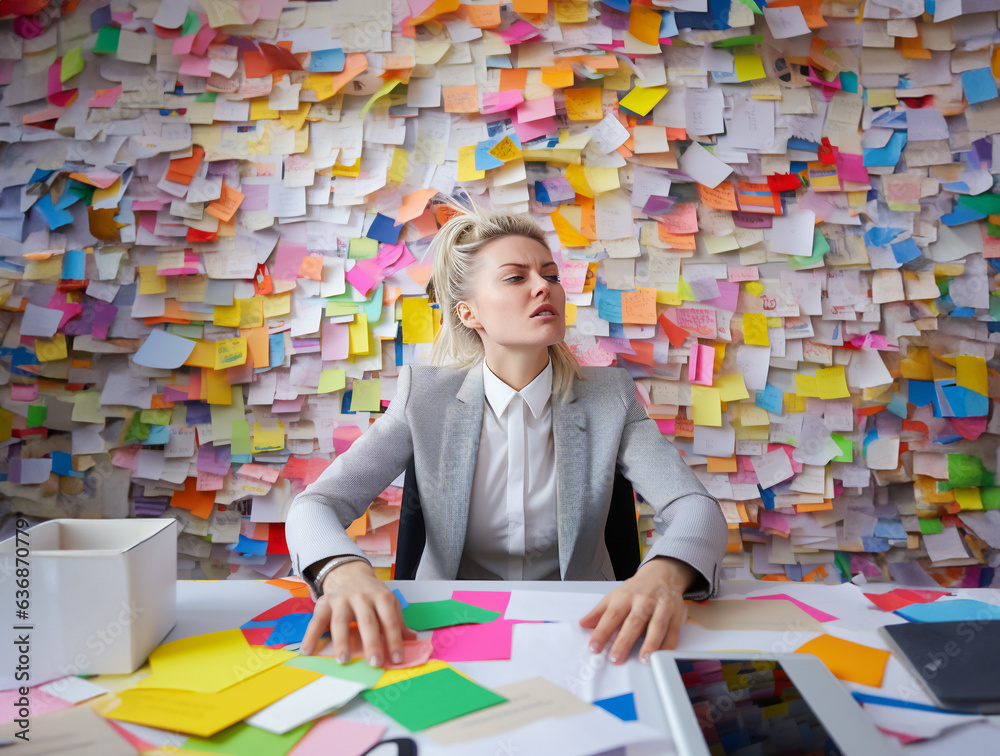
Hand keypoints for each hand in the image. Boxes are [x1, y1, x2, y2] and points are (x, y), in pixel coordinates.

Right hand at [301, 560, 410, 665]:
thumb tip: (413, 639)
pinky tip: (307, 651)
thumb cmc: (373, 596)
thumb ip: (398, 622)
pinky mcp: (324, 602)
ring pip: (341, 620)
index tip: (397, 659)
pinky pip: (316, 620)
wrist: (351, 574)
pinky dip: (311, 635)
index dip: (394, 640)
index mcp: (381, 597)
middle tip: (375, 663)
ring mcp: (341, 599)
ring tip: (343, 660)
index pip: (390, 620)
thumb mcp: (388, 604)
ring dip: (342, 641)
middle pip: (367, 620)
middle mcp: (361, 596)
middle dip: (372, 642)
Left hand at [579, 556, 697, 665]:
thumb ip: (599, 612)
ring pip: (656, 626)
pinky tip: (661, 657)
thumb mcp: (615, 596)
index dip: (602, 632)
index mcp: (625, 597)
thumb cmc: (637, 589)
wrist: (662, 574)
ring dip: (650, 644)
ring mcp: (662, 606)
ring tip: (643, 660)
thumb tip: (583, 624)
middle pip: (634, 622)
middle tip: (616, 658)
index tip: (594, 647)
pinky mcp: (676, 614)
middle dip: (624, 641)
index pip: (611, 615)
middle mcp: (644, 601)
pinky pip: (673, 632)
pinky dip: (668, 645)